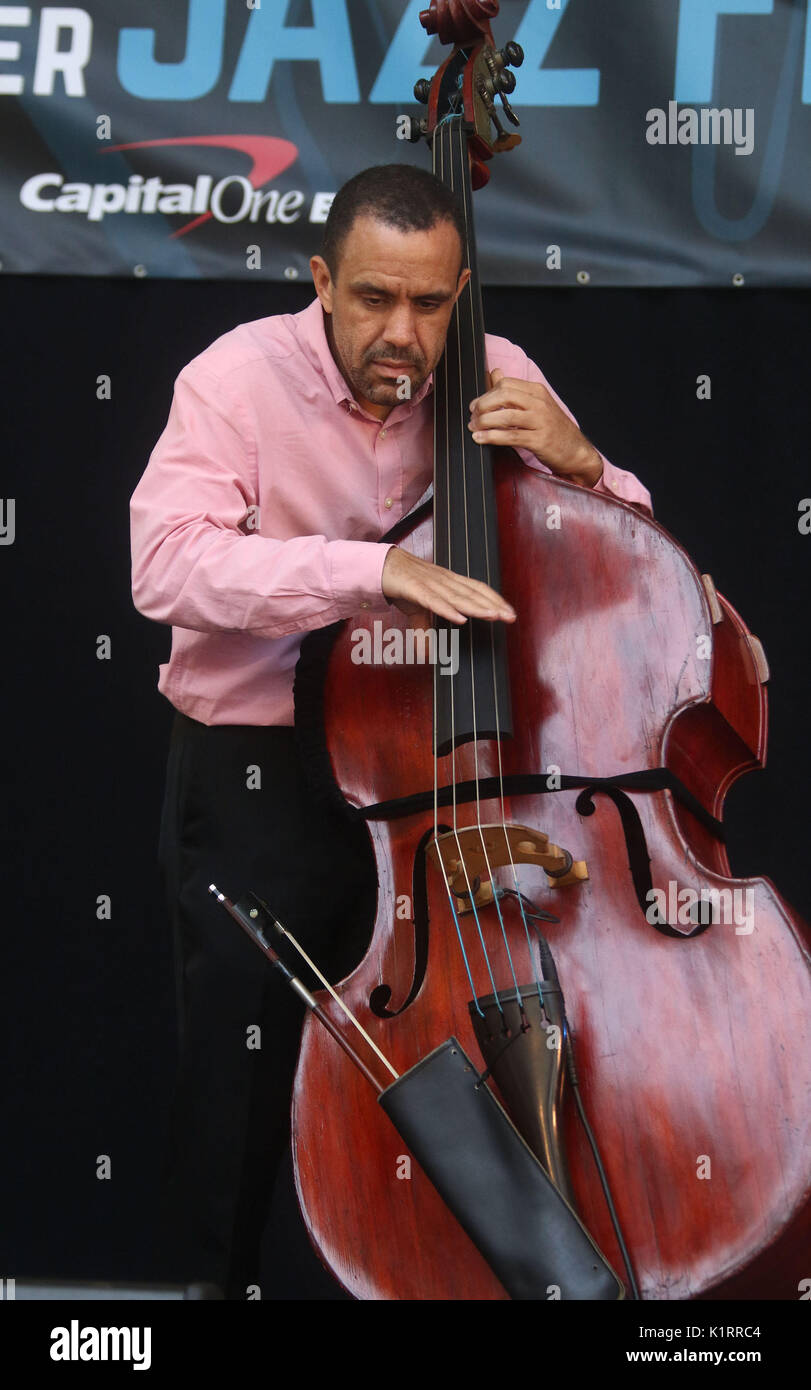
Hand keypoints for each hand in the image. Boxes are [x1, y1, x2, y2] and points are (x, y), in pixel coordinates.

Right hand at [381, 546, 515, 625]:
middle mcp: (444, 581)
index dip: (494, 599)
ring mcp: (430, 584)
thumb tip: (427, 654)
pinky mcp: (415, 589)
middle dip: (493, 605)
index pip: (477, 589)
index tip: (509, 612)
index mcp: (448, 582)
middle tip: (511, 617)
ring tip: (494, 615)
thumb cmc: (402, 583)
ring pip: (457, 597)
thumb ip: (425, 630)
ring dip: (477, 607)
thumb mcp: (417, 609)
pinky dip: (447, 609)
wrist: (380, 565)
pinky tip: (460, 618)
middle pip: (472, 594)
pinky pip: (433, 601)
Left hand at [468, 368, 602, 486]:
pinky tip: (480, 439)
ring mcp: (541, 421)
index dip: (486, 394)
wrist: (575, 451)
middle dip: (483, 406)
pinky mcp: (539, 440)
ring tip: (474, 428)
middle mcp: (539, 403)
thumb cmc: (553, 429)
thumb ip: (514, 391)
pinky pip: (510, 435)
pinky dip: (491, 437)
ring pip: (505, 415)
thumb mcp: (535, 405)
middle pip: (503, 395)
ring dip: (484, 422)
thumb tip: (494, 372)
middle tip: (473, 417)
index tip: (475, 406)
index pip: (506, 384)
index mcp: (537, 391)